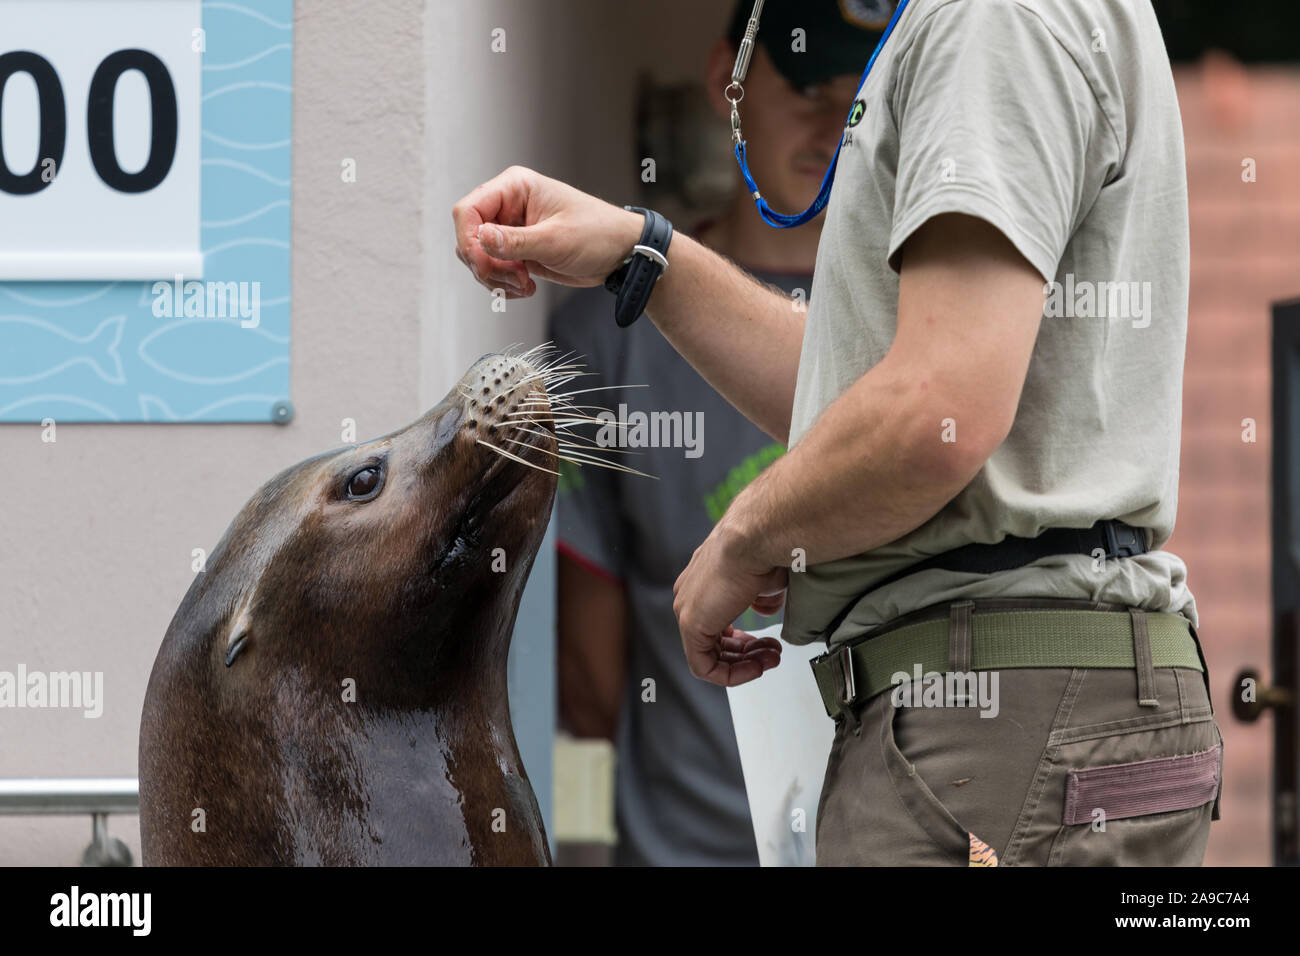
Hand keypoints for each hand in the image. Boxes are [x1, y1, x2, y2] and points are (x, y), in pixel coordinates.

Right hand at [451, 166, 643, 298]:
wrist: (619, 253)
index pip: (468, 210)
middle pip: (469, 237)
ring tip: (525, 285)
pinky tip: (526, 288)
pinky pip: (493, 270)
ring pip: (478, 258)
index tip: (484, 265)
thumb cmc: (597, 233)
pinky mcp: (516, 251)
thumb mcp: (556, 239)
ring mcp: (510, 229)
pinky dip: (504, 285)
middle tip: (515, 278)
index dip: (469, 240)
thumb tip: (481, 238)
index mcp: (515, 187)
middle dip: (487, 265)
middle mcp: (507, 205)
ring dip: (496, 278)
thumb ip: (515, 241)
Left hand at [673, 521, 785, 686]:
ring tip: (770, 660)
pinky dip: (732, 674)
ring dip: (744, 664)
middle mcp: (690, 595)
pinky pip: (705, 666)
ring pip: (709, 655)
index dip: (743, 639)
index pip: (717, 621)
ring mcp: (687, 609)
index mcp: (704, 581)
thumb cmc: (763, 547)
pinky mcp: (690, 624)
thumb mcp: (767, 578)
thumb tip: (766, 609)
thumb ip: (762, 597)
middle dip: (747, 653)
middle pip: (713, 640)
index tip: (767, 642)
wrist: (754, 538)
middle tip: (773, 654)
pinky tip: (757, 667)